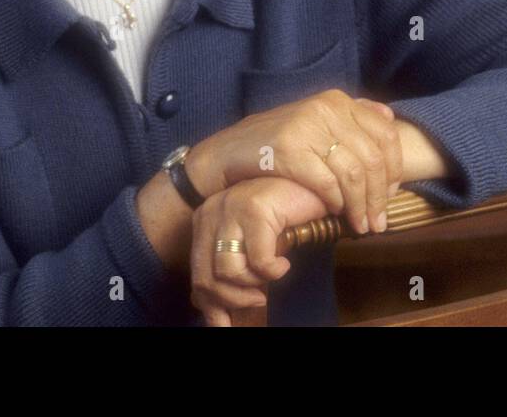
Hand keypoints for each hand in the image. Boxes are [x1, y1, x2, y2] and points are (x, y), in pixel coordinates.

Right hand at [187, 90, 402, 235]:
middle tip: (380, 220)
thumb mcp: (314, 119)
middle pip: (372, 157)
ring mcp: (307, 128)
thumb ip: (350, 115)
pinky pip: (328, 183)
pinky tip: (337, 213)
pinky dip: (338, 203)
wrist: (228, 153)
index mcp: (337, 101)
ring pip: (353, 173)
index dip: (395, 167)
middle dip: (381, 195)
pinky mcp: (290, 151)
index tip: (393, 193)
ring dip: (362, 206)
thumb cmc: (276, 141)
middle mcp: (325, 109)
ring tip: (363, 225)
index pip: (385, 133)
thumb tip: (388, 115)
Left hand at [189, 176, 328, 326]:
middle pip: (207, 278)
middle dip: (234, 300)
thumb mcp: (250, 246)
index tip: (226, 323)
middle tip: (259, 299)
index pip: (198, 276)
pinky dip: (274, 270)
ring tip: (272, 274)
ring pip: (228, 271)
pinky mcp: (253, 209)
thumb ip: (233, 276)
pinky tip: (284, 262)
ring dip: (254, 283)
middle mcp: (210, 212)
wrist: (309, 182)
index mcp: (204, 222)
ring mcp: (229, 208)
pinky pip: (258, 260)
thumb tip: (218, 320)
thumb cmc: (282, 215)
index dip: (212, 306)